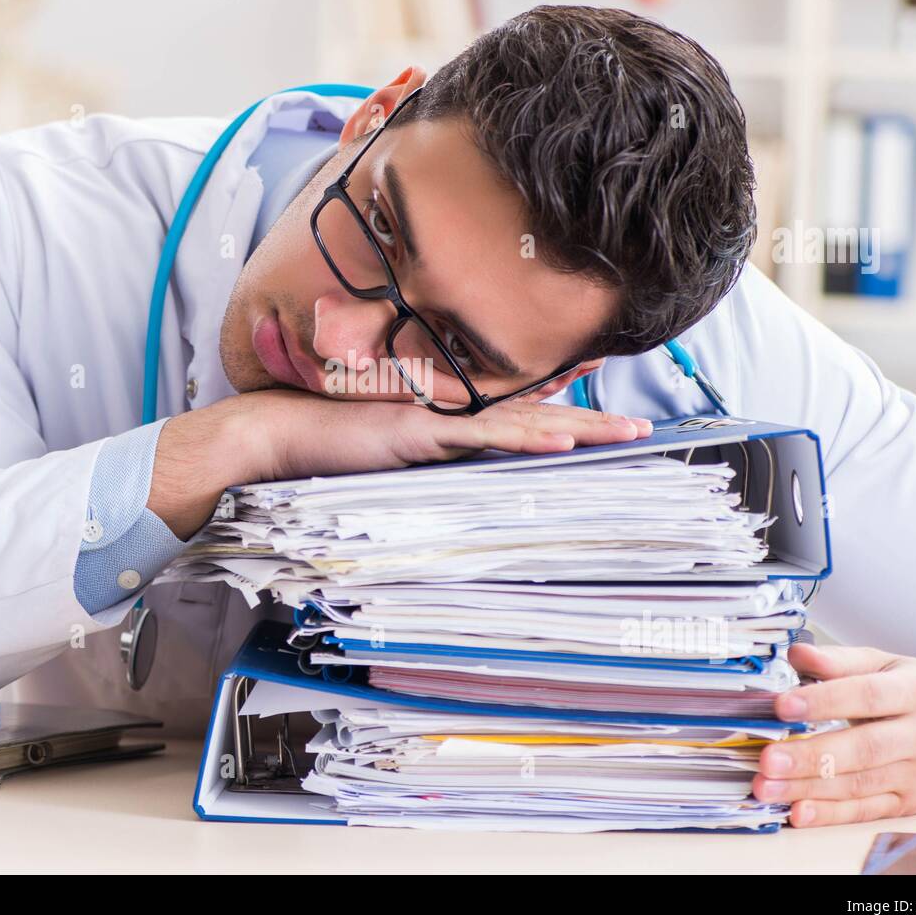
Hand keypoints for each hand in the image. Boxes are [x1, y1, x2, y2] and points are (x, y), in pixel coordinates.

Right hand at [148, 389, 650, 539]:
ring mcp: (436, 418)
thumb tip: (456, 500)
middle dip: (590, 423)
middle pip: (532, 416)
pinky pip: (480, 434)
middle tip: (641, 428)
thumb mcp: (384, 471)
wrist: (274, 436)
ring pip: (519, 420)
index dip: (560, 422)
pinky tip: (559, 439)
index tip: (604, 426)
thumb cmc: (320, 456)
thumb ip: (423, 475)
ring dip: (575, 426)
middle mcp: (448, 414)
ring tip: (624, 431)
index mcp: (445, 423)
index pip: (516, 422)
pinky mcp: (418, 430)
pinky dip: (522, 437)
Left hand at [752, 643, 915, 826]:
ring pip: (859, 784)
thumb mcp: (888, 666)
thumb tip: (796, 653)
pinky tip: (799, 811)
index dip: (824, 700)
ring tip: (767, 786)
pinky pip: (866, 810)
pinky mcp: (910, 804)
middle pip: (863, 748)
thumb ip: (840, 661)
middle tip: (768, 758)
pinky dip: (830, 814)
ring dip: (808, 789)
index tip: (782, 704)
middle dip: (810, 756)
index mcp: (915, 692)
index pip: (867, 696)